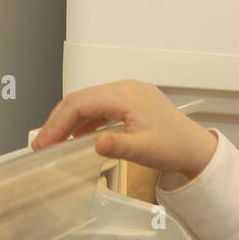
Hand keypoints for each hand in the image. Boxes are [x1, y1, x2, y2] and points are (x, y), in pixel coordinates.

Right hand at [31, 79, 217, 180]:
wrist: (196, 149)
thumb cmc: (175, 148)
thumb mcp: (146, 151)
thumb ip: (119, 147)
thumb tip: (96, 144)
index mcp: (125, 95)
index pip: (79, 103)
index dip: (57, 123)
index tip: (44, 143)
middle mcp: (124, 89)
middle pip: (80, 100)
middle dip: (58, 122)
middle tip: (42, 144)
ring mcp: (127, 93)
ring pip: (88, 103)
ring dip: (69, 121)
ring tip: (54, 142)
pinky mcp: (130, 102)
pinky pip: (100, 108)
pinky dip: (85, 121)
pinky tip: (76, 136)